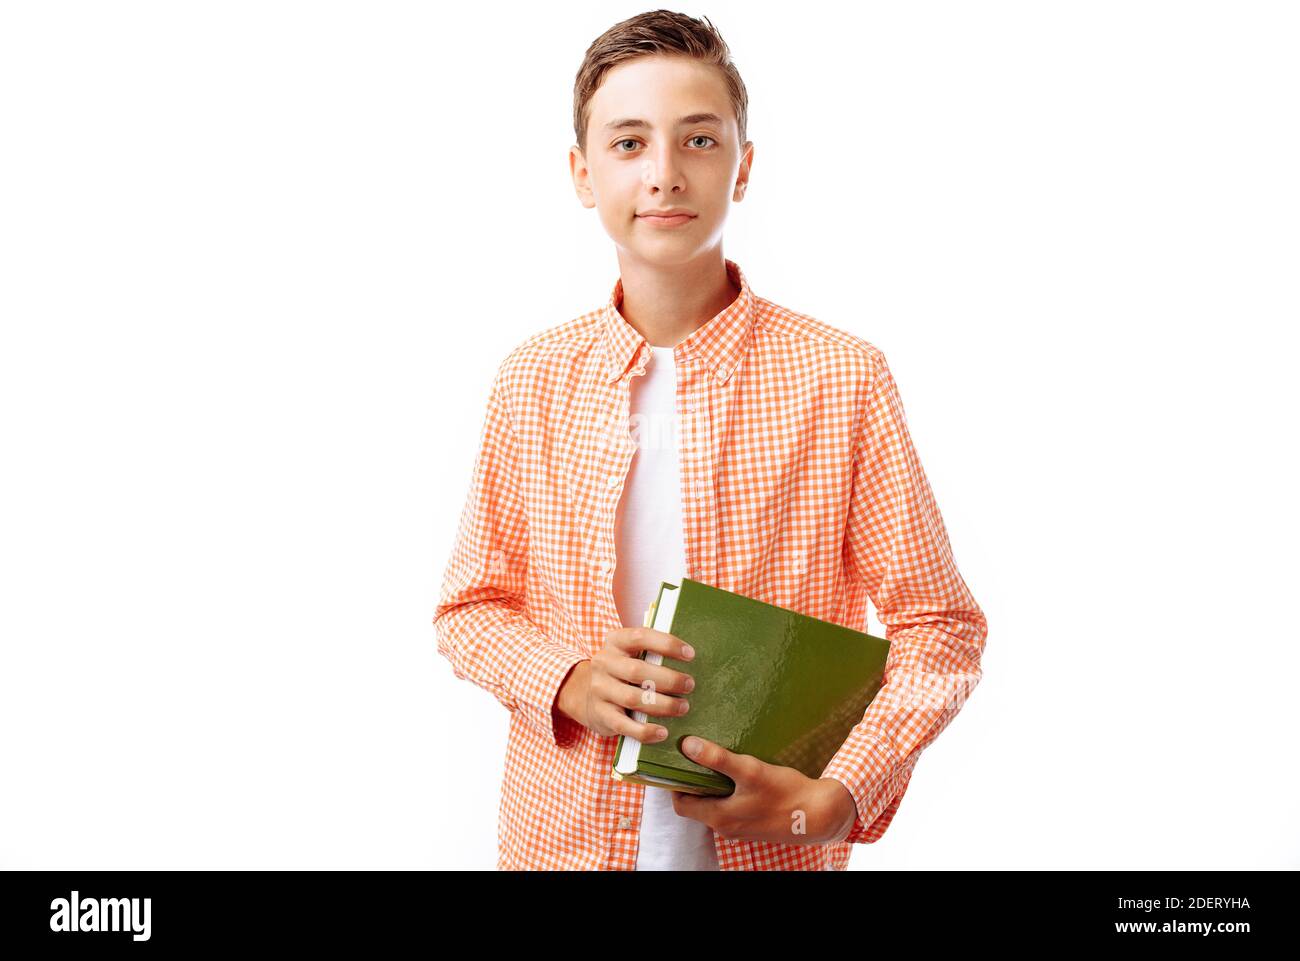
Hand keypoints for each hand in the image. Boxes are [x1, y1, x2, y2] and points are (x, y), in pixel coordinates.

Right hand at [555, 626, 695, 742]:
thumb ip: (651, 652)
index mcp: (615, 642)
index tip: (691, 654)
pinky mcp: (600, 715)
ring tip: (683, 707)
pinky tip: (663, 732)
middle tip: (689, 685)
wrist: (584, 695)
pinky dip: (645, 731)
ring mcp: (600, 690)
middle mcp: (603, 663)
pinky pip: (624, 726)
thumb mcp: (629, 654)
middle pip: (637, 671)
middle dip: (668, 679)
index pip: (640, 637)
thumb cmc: (621, 672)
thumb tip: (689, 656)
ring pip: (633, 699)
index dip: (667, 644)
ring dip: (663, 705)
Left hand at [670, 736, 859, 844]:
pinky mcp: (755, 823)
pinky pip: (733, 806)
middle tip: (695, 755)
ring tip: (716, 760)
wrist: (821, 815)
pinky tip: (740, 774)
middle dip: (694, 781)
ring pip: (716, 804)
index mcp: (719, 817)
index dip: (675, 783)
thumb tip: (688, 745)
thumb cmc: (785, 794)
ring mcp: (741, 827)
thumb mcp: (750, 771)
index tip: (677, 761)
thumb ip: (718, 760)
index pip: (680, 804)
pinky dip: (730, 791)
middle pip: (697, 803)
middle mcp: (726, 827)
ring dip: (713, 785)